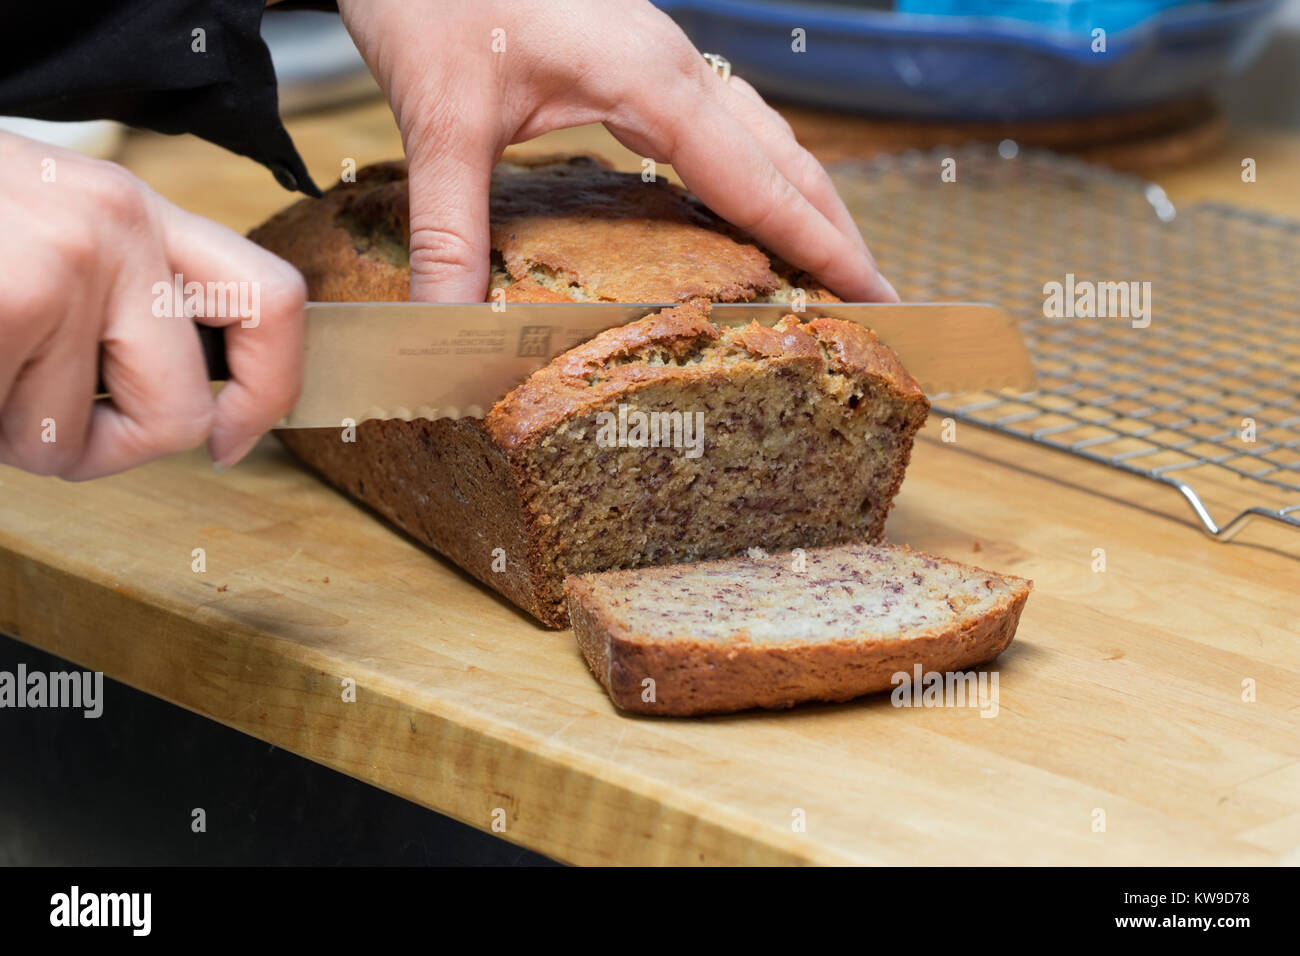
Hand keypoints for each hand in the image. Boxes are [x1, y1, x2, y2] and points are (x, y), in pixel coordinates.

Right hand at [0, 131, 305, 478]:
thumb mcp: (53, 230)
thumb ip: (125, 297)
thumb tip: (198, 405)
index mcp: (135, 212)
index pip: (270, 303)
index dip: (270, 392)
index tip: (232, 438)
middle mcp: (115, 231)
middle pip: (177, 414)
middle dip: (108, 449)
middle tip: (41, 416)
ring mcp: (58, 270)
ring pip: (68, 441)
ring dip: (9, 430)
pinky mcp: (8, 306)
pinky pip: (3, 432)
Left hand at [337, 0, 897, 303]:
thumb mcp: (439, 123)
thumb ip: (452, 232)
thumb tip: (446, 327)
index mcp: (650, 81)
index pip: (760, 182)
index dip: (820, 246)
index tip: (875, 297)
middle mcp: (673, 65)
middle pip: (786, 155)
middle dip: (836, 229)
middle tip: (878, 298)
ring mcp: (660, 55)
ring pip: (763, 132)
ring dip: (804, 197)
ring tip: (831, 260)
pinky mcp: (635, 58)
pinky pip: (725, 121)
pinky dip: (759, 171)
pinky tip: (748, 204)